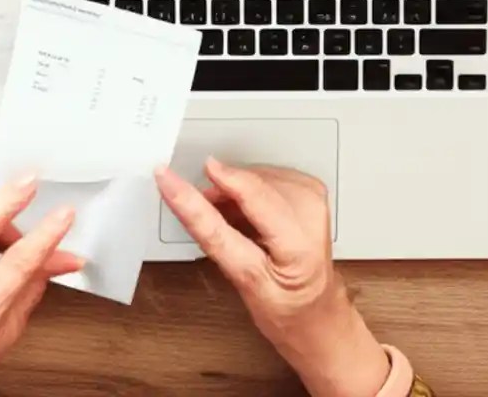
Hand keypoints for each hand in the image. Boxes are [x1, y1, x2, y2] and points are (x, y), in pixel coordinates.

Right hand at [155, 160, 390, 396]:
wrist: (319, 313)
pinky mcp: (313, 191)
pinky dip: (251, 188)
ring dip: (235, 190)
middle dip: (220, 192)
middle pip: (247, 189)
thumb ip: (215, 238)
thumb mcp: (244, 282)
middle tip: (208, 209)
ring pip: (255, 177)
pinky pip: (268, 175)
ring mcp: (314, 201)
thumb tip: (186, 200)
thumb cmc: (288, 308)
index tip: (167, 178)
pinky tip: (251, 209)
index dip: (192, 198)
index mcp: (294, 254)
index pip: (231, 221)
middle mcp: (310, 221)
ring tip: (235, 218)